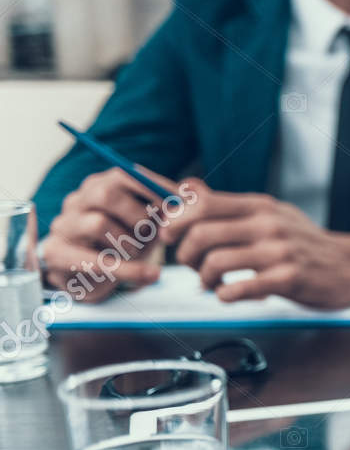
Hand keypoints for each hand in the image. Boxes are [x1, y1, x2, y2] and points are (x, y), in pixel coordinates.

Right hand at [41, 167, 182, 299]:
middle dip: (140, 215)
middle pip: (106, 193)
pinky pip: (96, 260)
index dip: (156, 189)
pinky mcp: (57, 253)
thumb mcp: (147, 224)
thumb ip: (165, 209)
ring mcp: (64, 225)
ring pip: (99, 224)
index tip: (181, 208)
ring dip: (130, 244)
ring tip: (139, 254)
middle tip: (157, 235)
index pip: (125, 173)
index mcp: (99, 185)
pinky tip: (152, 275)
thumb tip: (192, 195)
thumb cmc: (122, 244)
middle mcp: (77, 200)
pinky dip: (130, 270)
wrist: (86, 276)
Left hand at [161, 179, 349, 306]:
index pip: (201, 203)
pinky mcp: (289, 278)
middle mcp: (268, 223)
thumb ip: (228, 204)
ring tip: (211, 285)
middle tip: (191, 266)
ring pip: (216, 262)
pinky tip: (230, 295)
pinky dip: (226, 296)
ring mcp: (279, 251)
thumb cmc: (307, 243)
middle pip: (201, 233)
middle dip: (184, 255)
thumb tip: (186, 186)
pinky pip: (241, 288)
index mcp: (260, 206)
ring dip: (203, 279)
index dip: (175, 221)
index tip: (171, 236)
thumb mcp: (271, 214)